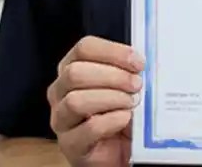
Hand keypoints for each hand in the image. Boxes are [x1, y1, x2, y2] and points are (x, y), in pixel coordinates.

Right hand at [47, 35, 144, 165]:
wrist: (118, 153)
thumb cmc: (119, 116)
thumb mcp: (123, 88)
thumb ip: (128, 72)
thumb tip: (141, 62)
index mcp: (71, 69)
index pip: (84, 49)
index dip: (112, 52)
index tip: (137, 62)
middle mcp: (60, 91)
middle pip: (75, 73)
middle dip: (112, 76)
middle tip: (137, 85)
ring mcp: (61, 119)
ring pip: (75, 101)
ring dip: (110, 99)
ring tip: (131, 103)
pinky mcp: (70, 145)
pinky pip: (88, 129)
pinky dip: (111, 121)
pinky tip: (125, 119)